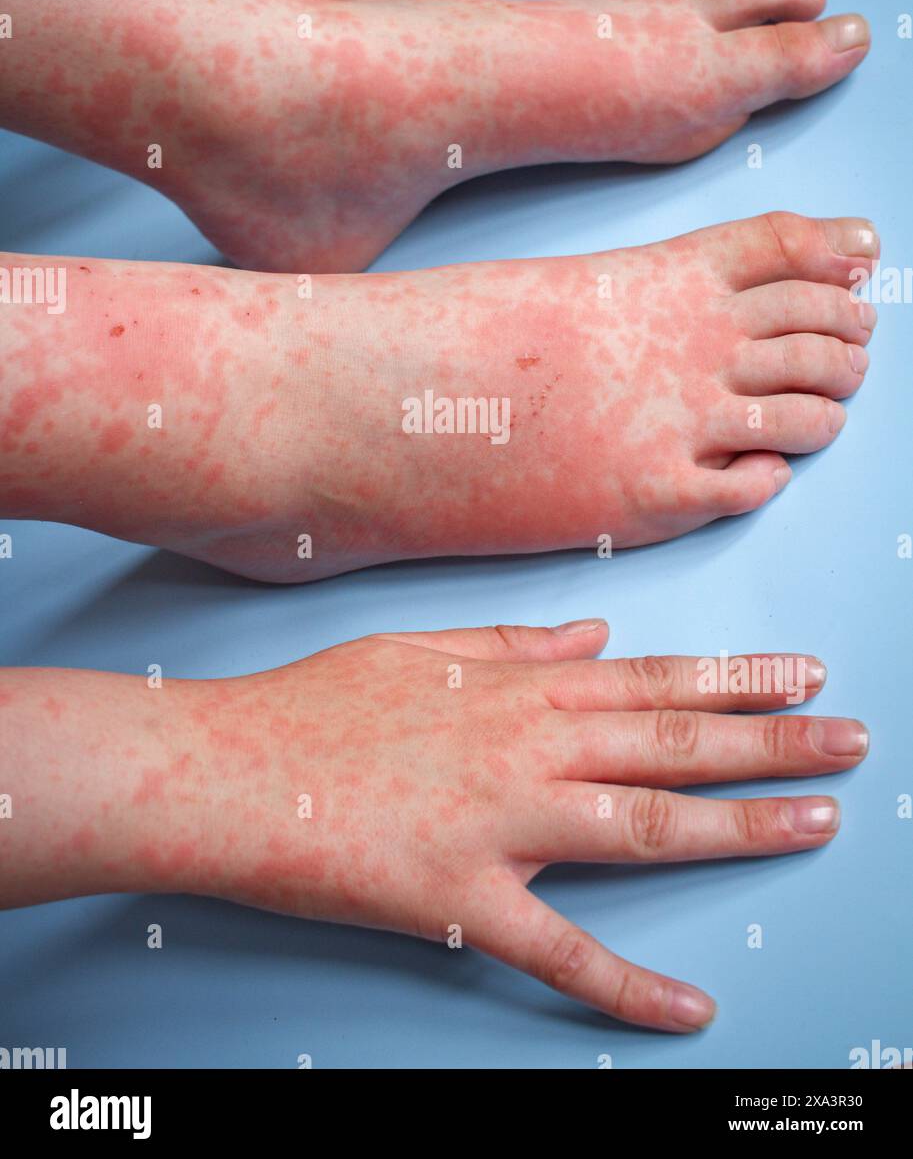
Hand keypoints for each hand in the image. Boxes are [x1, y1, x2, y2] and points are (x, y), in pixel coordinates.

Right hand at [177, 621, 864, 1029]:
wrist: (227, 766)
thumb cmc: (317, 701)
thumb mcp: (422, 644)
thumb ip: (518, 638)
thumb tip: (596, 633)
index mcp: (517, 686)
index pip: (652, 678)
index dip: (736, 677)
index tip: (802, 673)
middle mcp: (526, 747)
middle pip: (673, 744)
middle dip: (772, 739)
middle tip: (849, 739)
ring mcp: (500, 824)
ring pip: (645, 826)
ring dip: (739, 827)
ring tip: (815, 821)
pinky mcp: (462, 900)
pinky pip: (559, 952)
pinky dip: (627, 986)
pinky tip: (689, 1008)